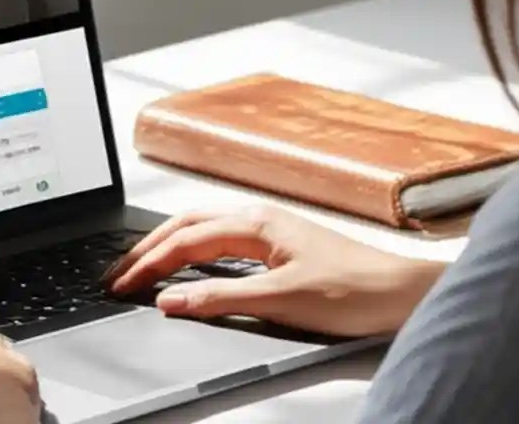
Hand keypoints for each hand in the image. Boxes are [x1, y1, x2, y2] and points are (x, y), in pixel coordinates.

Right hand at [105, 206, 445, 337]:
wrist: (403, 293)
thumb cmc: (354, 291)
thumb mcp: (281, 300)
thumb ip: (222, 299)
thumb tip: (171, 300)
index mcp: (255, 223)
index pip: (184, 241)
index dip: (148, 263)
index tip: (121, 283)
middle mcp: (258, 218)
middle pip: (185, 226)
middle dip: (145, 249)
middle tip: (116, 273)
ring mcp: (268, 229)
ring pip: (201, 230)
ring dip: (166, 247)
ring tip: (139, 267)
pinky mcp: (278, 245)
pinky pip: (220, 241)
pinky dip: (191, 252)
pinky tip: (186, 267)